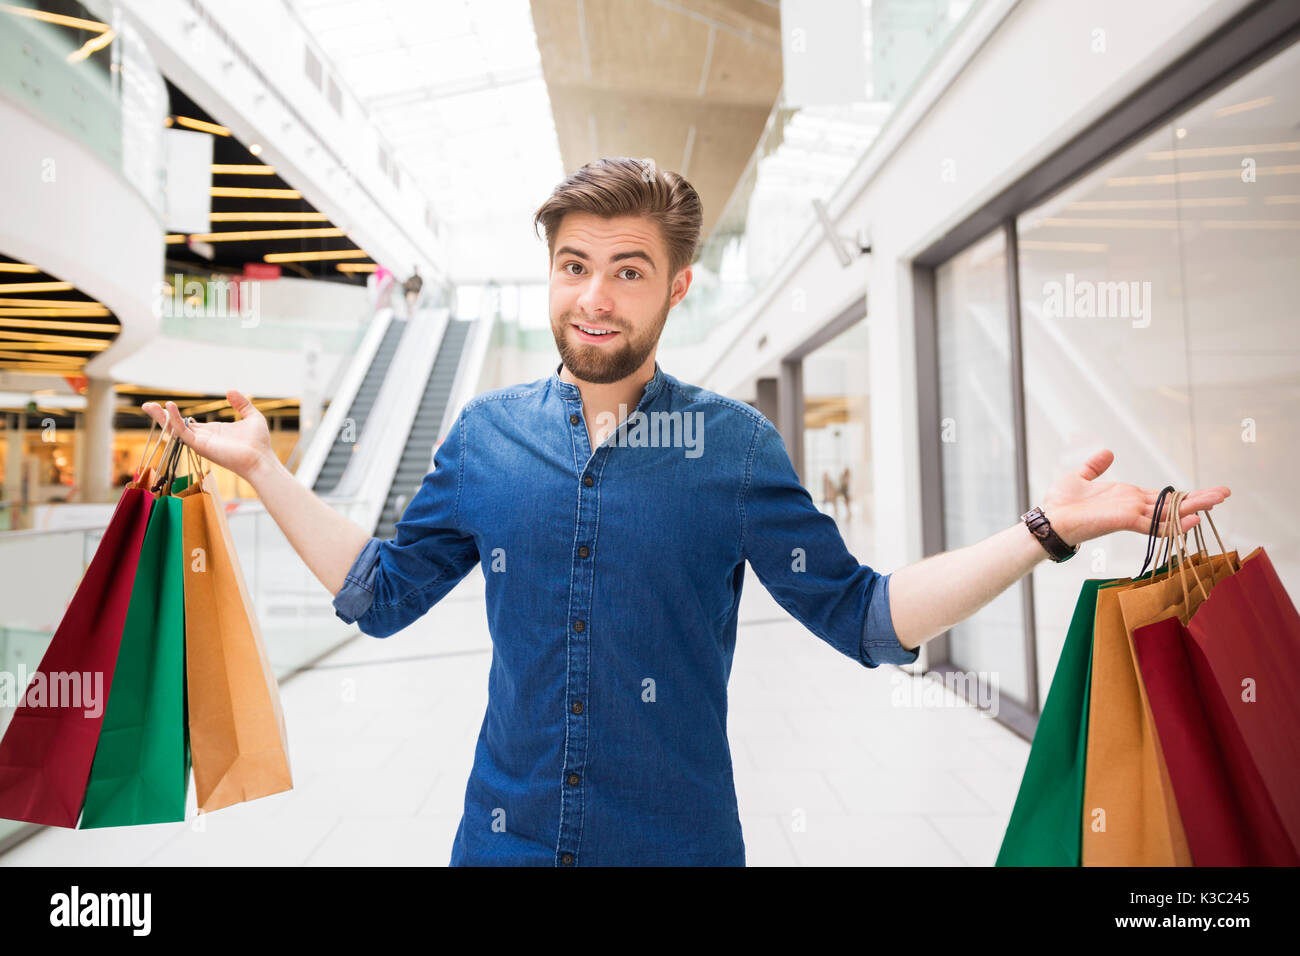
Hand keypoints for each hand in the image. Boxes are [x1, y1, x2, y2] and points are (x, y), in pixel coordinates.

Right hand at [141, 390, 273, 480]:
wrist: (261, 459)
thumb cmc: (258, 443)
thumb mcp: (251, 417)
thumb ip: (241, 404)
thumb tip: (230, 391)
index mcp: (212, 432)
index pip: (189, 423)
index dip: (176, 415)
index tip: (166, 405)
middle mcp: (203, 438)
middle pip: (176, 426)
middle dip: (161, 417)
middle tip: (147, 406)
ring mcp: (200, 442)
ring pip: (174, 429)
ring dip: (161, 418)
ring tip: (148, 406)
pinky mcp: (200, 445)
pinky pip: (183, 432)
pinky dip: (174, 420)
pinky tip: (168, 408)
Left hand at [1040, 449, 1229, 544]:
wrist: (1047, 520)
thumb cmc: (1060, 504)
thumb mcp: (1079, 477)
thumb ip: (1095, 466)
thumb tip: (1109, 452)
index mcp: (1126, 497)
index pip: (1161, 497)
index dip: (1184, 495)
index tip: (1207, 492)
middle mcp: (1133, 506)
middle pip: (1172, 504)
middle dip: (1199, 499)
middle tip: (1225, 493)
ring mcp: (1131, 514)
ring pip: (1169, 513)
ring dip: (1194, 507)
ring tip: (1219, 500)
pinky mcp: (1124, 521)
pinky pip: (1154, 524)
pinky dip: (1173, 524)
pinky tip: (1192, 519)